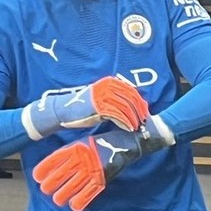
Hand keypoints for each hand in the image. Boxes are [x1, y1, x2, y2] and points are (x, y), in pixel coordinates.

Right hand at [22, 76, 149, 140]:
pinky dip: (125, 122)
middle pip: (131, 99)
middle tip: (143, 122)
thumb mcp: (102, 99)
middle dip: (139, 111)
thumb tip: (132, 107)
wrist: (65, 111)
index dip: (140, 103)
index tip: (145, 113)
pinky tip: (128, 128)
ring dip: (133, 119)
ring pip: (126, 107)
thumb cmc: (84, 108)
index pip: (131, 91)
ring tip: (136, 127)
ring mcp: (103, 96)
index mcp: (110, 82)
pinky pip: (118, 115)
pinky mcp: (99, 107)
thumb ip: (115, 99)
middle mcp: (107, 86)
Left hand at [33, 116, 174, 210]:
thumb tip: (59, 160)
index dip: (45, 169)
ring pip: (72, 185)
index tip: (37, 176)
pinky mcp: (104, 178)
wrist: (130, 141)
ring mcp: (93, 169)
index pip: (56, 159)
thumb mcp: (87, 141)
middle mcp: (83, 158)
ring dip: (63, 194)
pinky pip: (89, 192)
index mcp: (78, 147)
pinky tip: (73, 206)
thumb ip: (74, 150)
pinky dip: (80, 200)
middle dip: (51, 184)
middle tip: (45, 190)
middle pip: (61, 174)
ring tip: (57, 199)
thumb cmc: (106, 140)